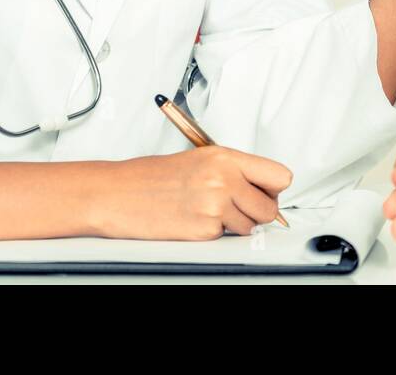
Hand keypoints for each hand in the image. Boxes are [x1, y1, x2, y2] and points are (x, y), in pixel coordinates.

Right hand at [93, 146, 292, 239]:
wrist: (117, 194)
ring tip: (208, 211)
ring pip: (251, 227)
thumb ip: (234, 170)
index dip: (273, 188)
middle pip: (270, 207)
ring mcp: (215, 205)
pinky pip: (226, 237)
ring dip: (236, 224)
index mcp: (225, 157)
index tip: (264, 192)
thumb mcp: (199, 159)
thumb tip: (262, 188)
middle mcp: (224, 179)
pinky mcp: (204, 230)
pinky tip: (194, 220)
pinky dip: (214, 233)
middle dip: (258, 211)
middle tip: (237, 207)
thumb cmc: (151, 177)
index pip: (279, 176)